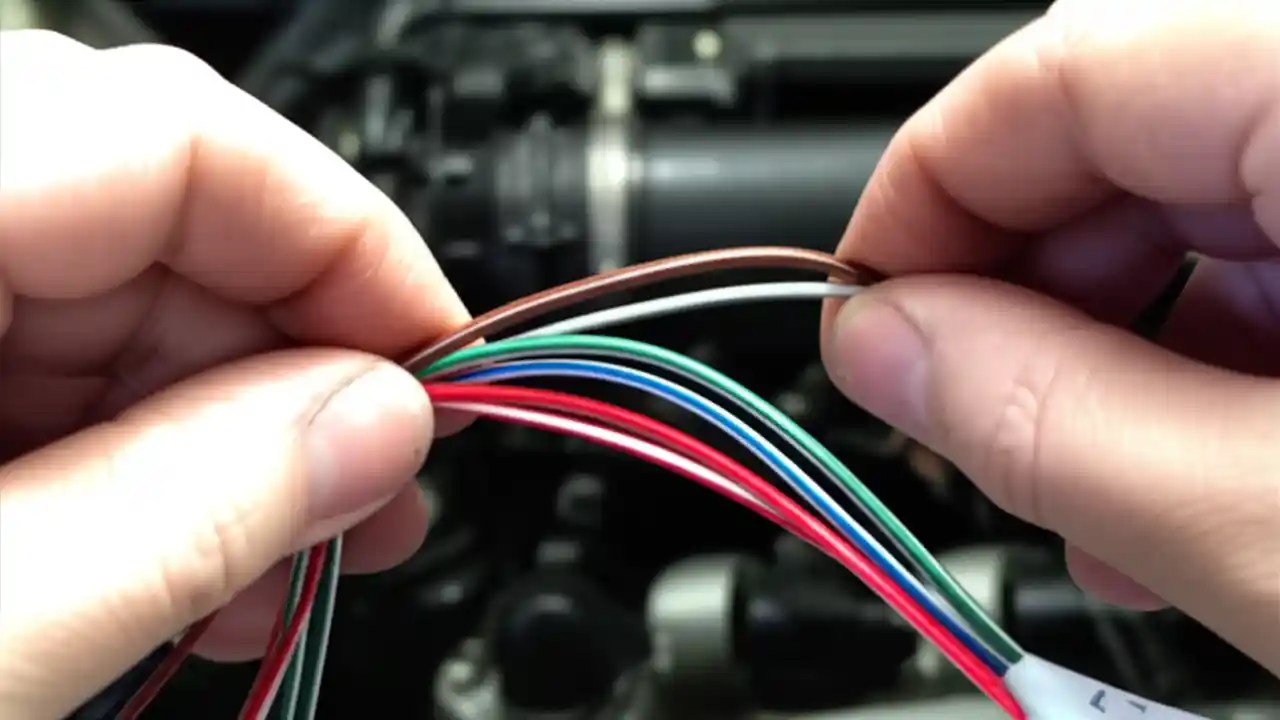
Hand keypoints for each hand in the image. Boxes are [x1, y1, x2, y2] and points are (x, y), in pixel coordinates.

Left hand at [0, 31, 468, 717]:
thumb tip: (380, 420)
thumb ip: (194, 511)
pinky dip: (121, 460)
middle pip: (154, 214)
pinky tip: (165, 563)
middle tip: (366, 502)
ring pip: (101, 295)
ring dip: (215, 439)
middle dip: (290, 372)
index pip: (178, 131)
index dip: (347, 243)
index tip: (440, 366)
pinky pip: (27, 357)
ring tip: (272, 571)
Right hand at [820, 0, 1279, 674]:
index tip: (862, 315)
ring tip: (1093, 502)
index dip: (921, 196)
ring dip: (1114, 353)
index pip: (1059, 70)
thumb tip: (881, 346)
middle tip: (964, 421)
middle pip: (1127, 138)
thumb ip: (1046, 417)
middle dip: (1016, 296)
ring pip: (1209, 207)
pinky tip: (1200, 484)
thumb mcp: (1271, 520)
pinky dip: (1220, 367)